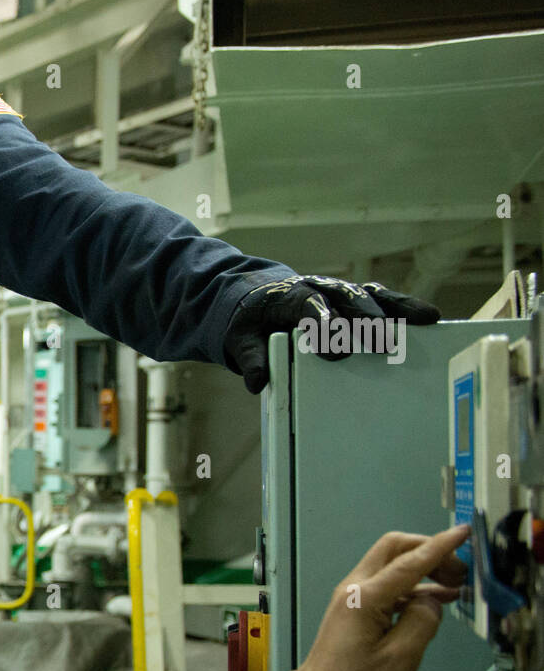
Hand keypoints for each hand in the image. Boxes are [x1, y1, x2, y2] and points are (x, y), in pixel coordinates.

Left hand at [223, 275, 440, 394]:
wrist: (260, 300)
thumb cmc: (253, 323)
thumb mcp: (240, 339)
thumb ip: (250, 358)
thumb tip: (258, 382)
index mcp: (291, 296)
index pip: (309, 306)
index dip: (324, 324)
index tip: (335, 350)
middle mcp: (321, 288)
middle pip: (348, 299)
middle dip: (368, 320)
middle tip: (385, 343)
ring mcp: (342, 292)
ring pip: (373, 296)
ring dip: (397, 310)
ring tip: (425, 322)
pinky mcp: (359, 300)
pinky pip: (385, 300)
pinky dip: (406, 308)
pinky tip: (430, 319)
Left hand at [251, 527, 467, 670]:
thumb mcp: (400, 658)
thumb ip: (422, 623)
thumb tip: (431, 601)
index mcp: (365, 598)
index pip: (409, 562)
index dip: (439, 546)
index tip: (462, 533)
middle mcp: (355, 587)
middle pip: (394, 548)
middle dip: (429, 551)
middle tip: (459, 571)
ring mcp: (353, 594)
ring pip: (391, 563)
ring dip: (423, 568)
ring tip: (455, 585)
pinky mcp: (355, 605)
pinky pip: (388, 583)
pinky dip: (413, 585)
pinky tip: (436, 600)